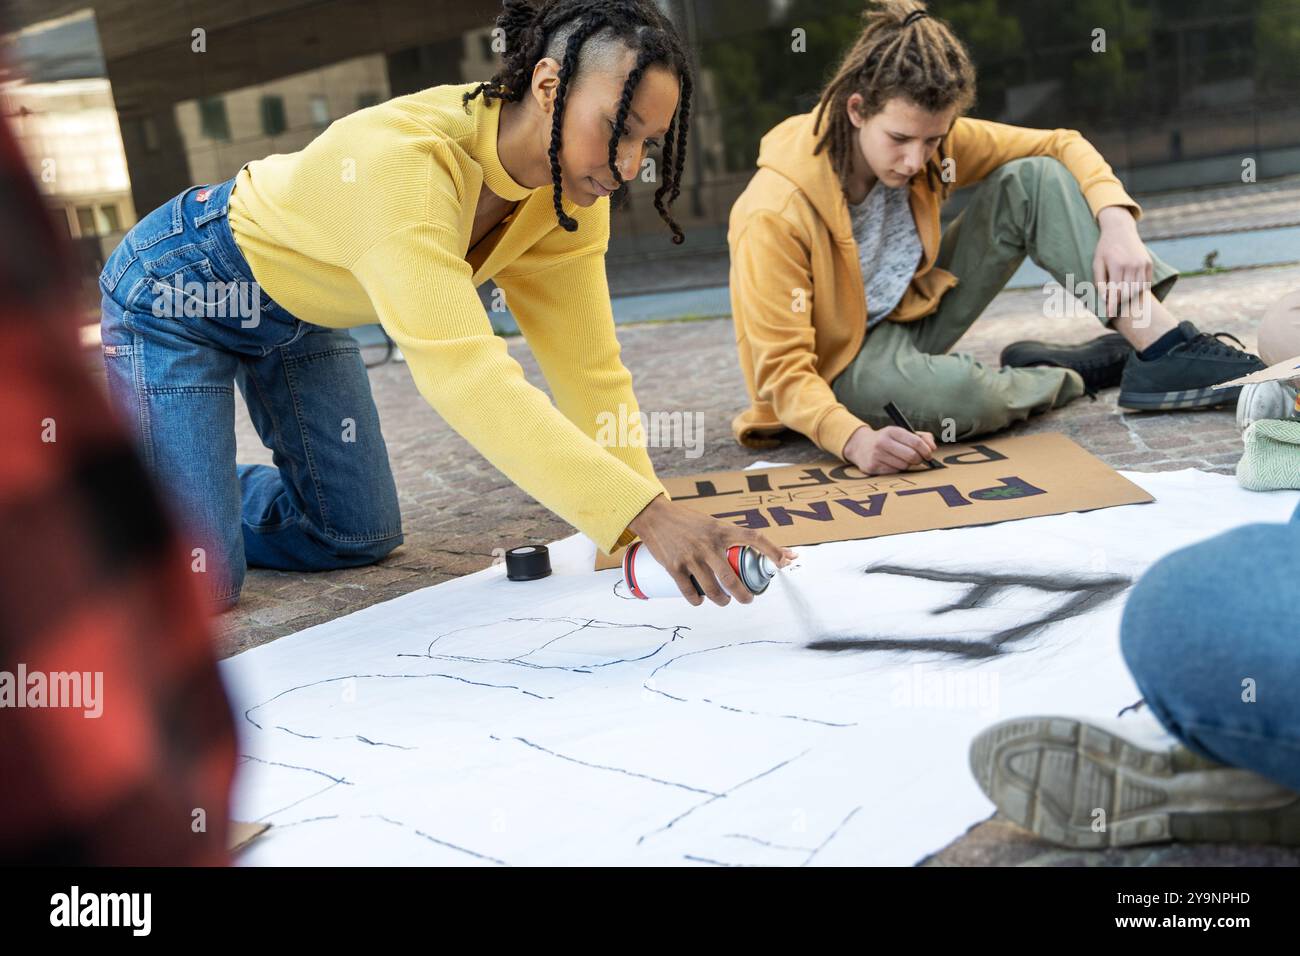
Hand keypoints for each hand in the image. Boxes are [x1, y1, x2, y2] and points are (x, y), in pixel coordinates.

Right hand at [626, 494, 796, 606]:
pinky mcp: (674, 567)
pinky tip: (700, 600)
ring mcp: (690, 557)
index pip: (753, 538)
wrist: (654, 516)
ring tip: (724, 601)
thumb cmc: (686, 520)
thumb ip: (727, 535)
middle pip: (732, 578)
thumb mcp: (710, 522)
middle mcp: (708, 544)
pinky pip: (690, 592)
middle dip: (743, 595)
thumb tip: (750, 547)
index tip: (785, 561)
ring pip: (713, 590)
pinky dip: (697, 600)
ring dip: (722, 600)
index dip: (772, 549)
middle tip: (748, 599)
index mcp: (721, 530)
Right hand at [842, 425, 935, 473]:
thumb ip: (922, 437)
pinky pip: (894, 472)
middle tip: (918, 460)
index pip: (915, 441)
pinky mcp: (872, 467)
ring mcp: (876, 455)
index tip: (929, 455)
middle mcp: (883, 442)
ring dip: (907, 465)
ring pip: (903, 466)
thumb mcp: (902, 433)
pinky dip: (897, 470)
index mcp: (892, 431)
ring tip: (902, 460)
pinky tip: (892, 464)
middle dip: (918, 460)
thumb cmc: (887, 440)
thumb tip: (933, 448)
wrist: (860, 446)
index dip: (926, 450)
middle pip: (911, 456)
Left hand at [1094, 206, 1152, 320]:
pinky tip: (1132, 290)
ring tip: (1122, 297)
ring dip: (1130, 297)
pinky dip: (1139, 289)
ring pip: (1138, 289)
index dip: (1112, 304)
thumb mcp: (1097, 262)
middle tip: (1113, 305)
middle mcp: (1132, 265)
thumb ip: (1100, 281)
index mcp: (1117, 265)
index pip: (1115, 291)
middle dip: (1120, 301)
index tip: (1109, 314)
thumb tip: (1104, 298)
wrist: (1120, 229)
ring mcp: (1142, 264)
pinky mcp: (1149, 263)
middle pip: (1128, 292)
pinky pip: (1146, 283)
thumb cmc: (1105, 248)